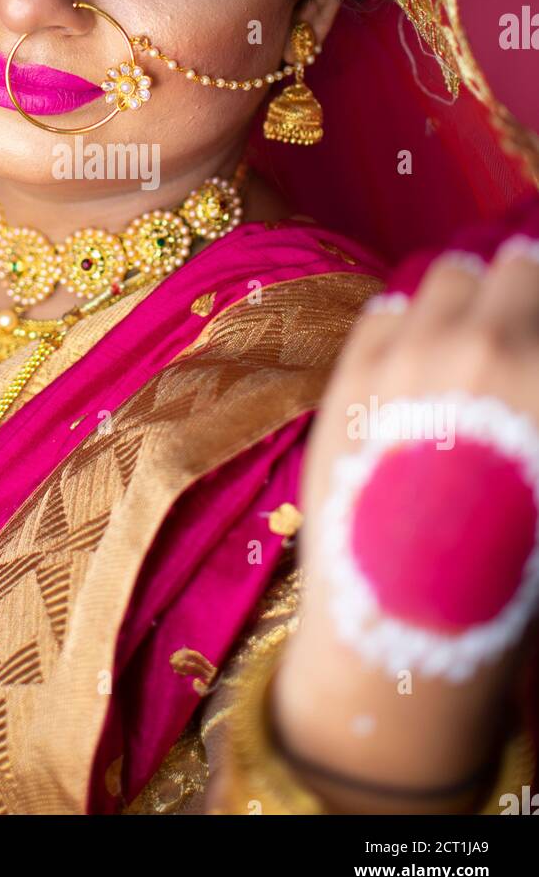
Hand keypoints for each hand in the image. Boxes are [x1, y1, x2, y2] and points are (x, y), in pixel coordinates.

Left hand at [272, 236, 538, 811]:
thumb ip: (536, 393)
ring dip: (461, 297)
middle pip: (513, 265)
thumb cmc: (508, 561)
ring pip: (448, 273)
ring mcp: (414, 348)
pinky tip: (408, 363)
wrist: (409, 611)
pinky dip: (404, 323)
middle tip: (510, 333)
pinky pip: (387, 307)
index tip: (536, 331)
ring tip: (459, 341)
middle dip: (517, 290)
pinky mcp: (355, 366)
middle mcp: (489, 343)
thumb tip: (526, 380)